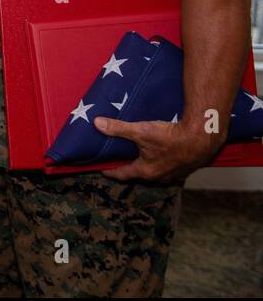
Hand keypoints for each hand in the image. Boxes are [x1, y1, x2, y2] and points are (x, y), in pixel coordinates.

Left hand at [96, 116, 223, 183]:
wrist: (203, 138)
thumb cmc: (171, 136)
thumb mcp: (141, 130)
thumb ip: (118, 128)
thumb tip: (97, 123)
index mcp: (146, 171)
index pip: (123, 174)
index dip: (112, 172)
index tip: (104, 170)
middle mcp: (160, 177)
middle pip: (140, 176)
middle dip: (130, 170)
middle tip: (121, 163)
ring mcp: (175, 175)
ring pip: (156, 175)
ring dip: (148, 168)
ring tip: (141, 159)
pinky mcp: (187, 169)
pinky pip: (170, 170)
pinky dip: (163, 165)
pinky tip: (163, 157)